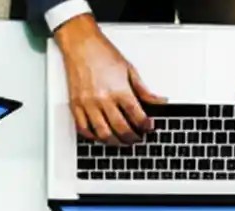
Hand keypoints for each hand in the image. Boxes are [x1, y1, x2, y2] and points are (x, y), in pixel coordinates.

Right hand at [55, 15, 164, 144]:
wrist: (81, 45)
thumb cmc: (103, 54)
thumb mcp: (129, 70)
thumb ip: (143, 90)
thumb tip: (158, 100)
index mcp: (119, 90)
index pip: (136, 116)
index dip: (145, 126)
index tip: (148, 128)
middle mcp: (103, 99)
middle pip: (121, 128)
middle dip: (131, 138)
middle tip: (136, 139)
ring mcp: (88, 104)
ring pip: (102, 133)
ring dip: (113, 142)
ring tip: (120, 142)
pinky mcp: (76, 105)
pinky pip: (83, 128)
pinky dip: (92, 136)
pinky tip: (99, 136)